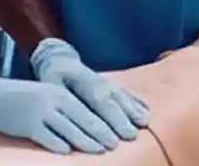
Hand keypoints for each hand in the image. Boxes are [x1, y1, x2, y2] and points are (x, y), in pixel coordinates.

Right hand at [0, 63, 119, 154]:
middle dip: (102, 133)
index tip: (120, 133)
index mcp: (61, 93)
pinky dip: (60, 146)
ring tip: (100, 151)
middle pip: (84, 120)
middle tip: (117, 145)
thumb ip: (66, 109)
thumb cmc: (22, 99)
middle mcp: (54, 100)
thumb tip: (89, 128)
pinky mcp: (28, 125)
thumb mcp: (47, 97)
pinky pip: (48, 138)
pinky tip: (68, 153)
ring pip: (70, 130)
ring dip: (86, 142)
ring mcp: (41, 112)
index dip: (106, 123)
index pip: (89, 110)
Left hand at [30, 38, 149, 140]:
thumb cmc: (54, 78)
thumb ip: (63, 98)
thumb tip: (72, 114)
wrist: (61, 62)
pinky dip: (137, 100)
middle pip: (113, 99)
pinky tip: (146, 108)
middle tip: (131, 135)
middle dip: (123, 117)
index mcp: (81, 78)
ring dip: (134, 109)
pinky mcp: (112, 84)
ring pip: (122, 95)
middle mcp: (98, 79)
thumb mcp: (52, 85)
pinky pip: (127, 91)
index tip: (114, 134)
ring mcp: (107, 81)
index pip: (97, 99)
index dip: (108, 117)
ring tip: (144, 122)